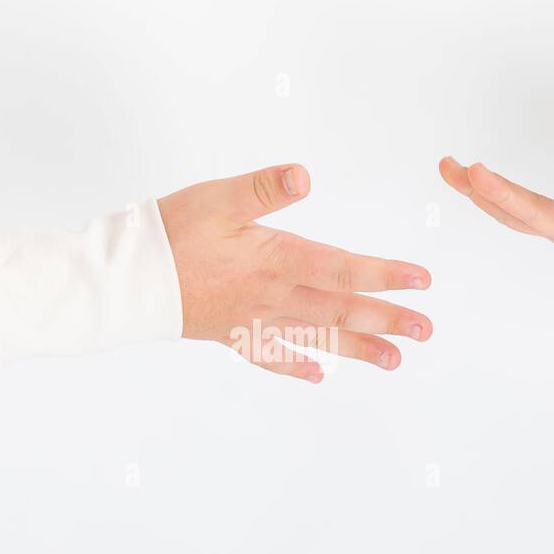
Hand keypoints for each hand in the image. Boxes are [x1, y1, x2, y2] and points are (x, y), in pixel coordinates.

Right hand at [158, 164, 431, 381]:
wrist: (127, 281)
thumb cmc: (170, 233)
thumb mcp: (217, 198)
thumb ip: (264, 189)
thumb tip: (304, 176)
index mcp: (275, 260)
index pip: (343, 268)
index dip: (385, 275)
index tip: (422, 282)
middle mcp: (273, 296)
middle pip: (340, 311)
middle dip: (387, 321)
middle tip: (426, 331)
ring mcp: (254, 320)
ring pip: (317, 339)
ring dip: (358, 350)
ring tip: (395, 361)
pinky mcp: (232, 333)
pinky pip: (272, 357)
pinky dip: (297, 367)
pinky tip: (319, 377)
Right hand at [438, 157, 553, 322]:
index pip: (541, 213)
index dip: (508, 195)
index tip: (479, 171)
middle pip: (518, 202)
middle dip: (483, 186)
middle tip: (448, 165)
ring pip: (515, 203)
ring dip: (481, 189)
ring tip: (448, 168)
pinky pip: (521, 208)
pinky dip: (495, 199)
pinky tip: (475, 192)